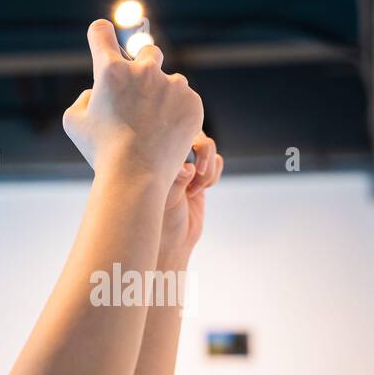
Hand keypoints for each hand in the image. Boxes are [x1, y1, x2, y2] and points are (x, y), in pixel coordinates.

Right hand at [62, 19, 204, 181]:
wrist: (137, 178)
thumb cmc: (101, 152)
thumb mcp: (74, 123)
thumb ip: (84, 97)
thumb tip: (98, 90)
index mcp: (110, 70)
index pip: (101, 32)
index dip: (100, 34)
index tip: (102, 36)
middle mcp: (143, 70)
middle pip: (147, 50)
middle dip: (144, 67)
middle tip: (140, 94)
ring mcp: (172, 85)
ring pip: (170, 80)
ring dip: (163, 95)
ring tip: (154, 126)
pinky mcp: (193, 102)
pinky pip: (185, 100)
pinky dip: (178, 113)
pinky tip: (168, 134)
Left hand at [160, 132, 223, 255]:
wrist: (174, 240)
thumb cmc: (161, 219)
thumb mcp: (167, 200)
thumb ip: (176, 181)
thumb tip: (187, 167)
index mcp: (156, 157)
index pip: (175, 134)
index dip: (189, 144)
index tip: (190, 169)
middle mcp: (171, 156)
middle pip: (197, 136)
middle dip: (203, 156)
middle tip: (198, 177)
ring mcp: (187, 164)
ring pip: (209, 149)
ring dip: (208, 169)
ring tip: (196, 189)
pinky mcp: (200, 175)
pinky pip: (217, 162)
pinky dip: (214, 174)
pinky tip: (203, 189)